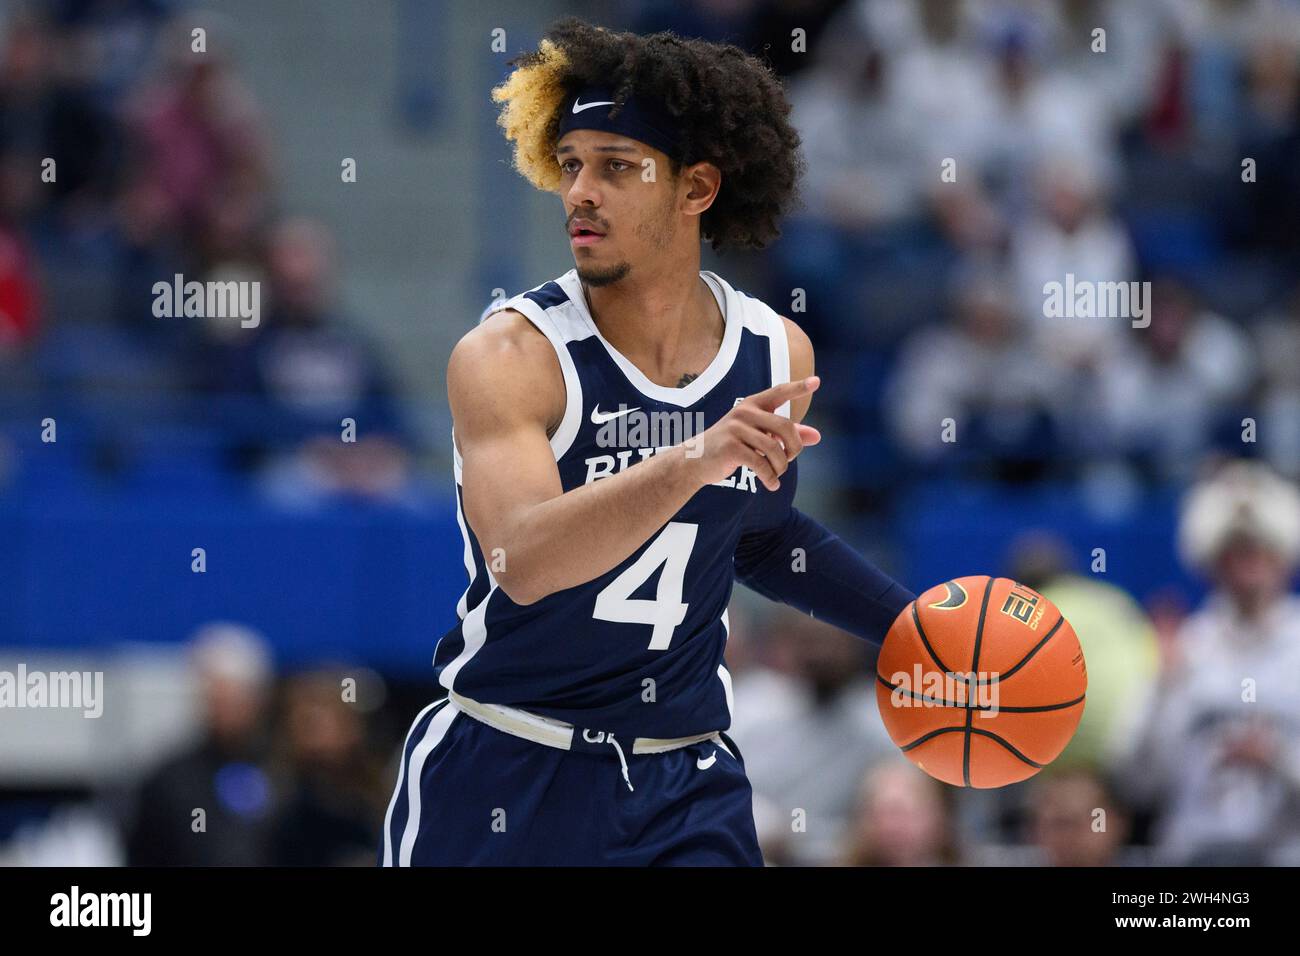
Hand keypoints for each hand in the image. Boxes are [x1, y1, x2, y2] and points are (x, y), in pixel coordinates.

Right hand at [684, 376, 820, 490]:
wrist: (695, 460)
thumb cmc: (732, 446)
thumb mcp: (759, 436)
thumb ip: (787, 435)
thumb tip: (817, 436)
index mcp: (752, 404)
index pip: (779, 392)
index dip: (798, 387)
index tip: (816, 381)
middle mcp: (744, 412)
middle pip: (785, 428)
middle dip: (794, 448)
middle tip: (790, 459)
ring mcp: (736, 429)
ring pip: (774, 450)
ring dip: (781, 467)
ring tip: (777, 474)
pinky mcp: (731, 448)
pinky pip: (761, 465)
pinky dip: (770, 478)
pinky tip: (772, 485)